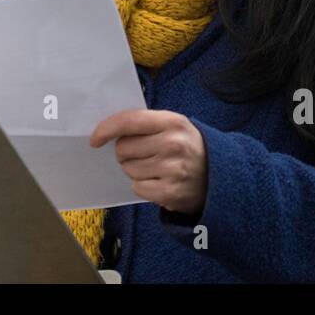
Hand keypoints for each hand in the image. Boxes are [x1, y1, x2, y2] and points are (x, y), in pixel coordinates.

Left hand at [90, 109, 207, 215]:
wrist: (219, 177)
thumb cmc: (186, 147)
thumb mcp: (174, 126)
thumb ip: (145, 123)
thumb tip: (108, 130)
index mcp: (172, 122)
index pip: (129, 121)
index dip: (106, 129)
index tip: (95, 139)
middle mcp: (173, 144)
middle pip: (123, 148)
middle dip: (125, 153)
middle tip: (143, 154)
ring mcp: (173, 169)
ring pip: (129, 169)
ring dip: (134, 170)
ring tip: (155, 168)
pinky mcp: (171, 192)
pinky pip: (137, 187)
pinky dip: (143, 186)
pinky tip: (158, 181)